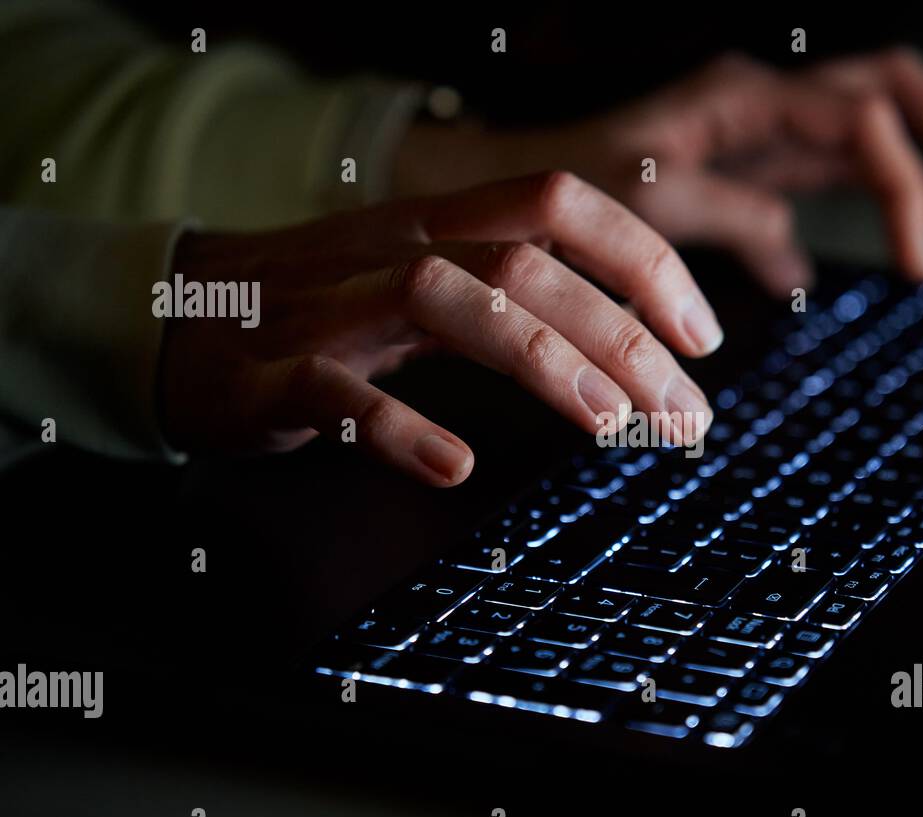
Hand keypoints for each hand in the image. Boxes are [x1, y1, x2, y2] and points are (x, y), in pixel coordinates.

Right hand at [161, 172, 719, 486]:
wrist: (175, 319)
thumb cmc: (326, 309)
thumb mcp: (429, 279)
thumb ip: (515, 298)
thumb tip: (630, 348)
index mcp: (439, 223)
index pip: (558, 203)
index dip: (643, 259)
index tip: (702, 337)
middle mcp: (395, 248)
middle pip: (526, 263)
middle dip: (623, 338)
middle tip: (686, 418)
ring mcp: (333, 307)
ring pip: (448, 301)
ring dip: (544, 361)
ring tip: (611, 427)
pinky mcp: (273, 373)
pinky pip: (338, 391)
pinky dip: (399, 427)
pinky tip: (456, 464)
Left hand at [395, 49, 922, 293]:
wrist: (526, 189)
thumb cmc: (569, 189)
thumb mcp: (649, 205)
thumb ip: (732, 218)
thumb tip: (797, 253)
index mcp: (744, 97)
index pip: (860, 118)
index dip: (903, 184)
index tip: (915, 257)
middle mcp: (766, 99)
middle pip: (892, 86)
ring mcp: (767, 129)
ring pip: (875, 118)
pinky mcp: (760, 165)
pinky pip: (833, 172)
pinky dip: (871, 203)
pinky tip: (889, 248)